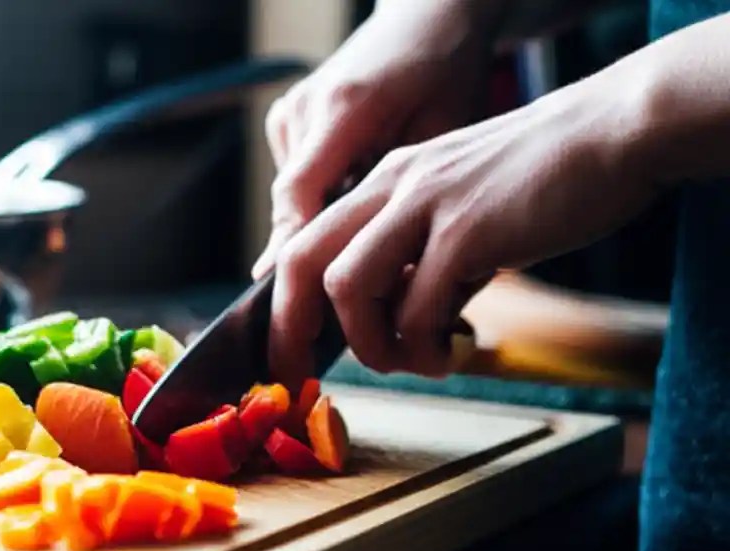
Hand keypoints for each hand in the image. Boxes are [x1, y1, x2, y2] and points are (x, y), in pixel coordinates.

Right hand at [256, 1, 501, 279]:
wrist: (428, 16)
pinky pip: (299, 181)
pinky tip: (354, 226)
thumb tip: (386, 274)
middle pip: (287, 206)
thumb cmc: (447, 70)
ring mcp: (292, 113)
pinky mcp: (290, 120)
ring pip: (293, 200)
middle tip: (296, 336)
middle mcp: (305, 109)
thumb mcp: (441, 134)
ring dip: (320, 240)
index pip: (299, 193)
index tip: (288, 303)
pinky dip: (323, 210)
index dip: (292, 253)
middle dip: (294, 271)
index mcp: (345, 109)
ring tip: (351, 284)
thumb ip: (406, 196)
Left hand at [268, 68, 657, 384]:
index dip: (286, 304)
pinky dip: (424, 348)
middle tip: (301, 377)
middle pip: (303, 262)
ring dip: (369, 344)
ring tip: (408, 361)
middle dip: (291, 330)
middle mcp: (392, 185)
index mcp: (385, 179)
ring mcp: (427, 205)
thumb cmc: (545, 177)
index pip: (305, 242)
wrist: (614, 132)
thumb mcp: (460, 203)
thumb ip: (420, 250)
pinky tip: (449, 355)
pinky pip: (418, 309)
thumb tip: (397, 319)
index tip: (290, 351)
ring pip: (349, 288)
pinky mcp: (468, 232)